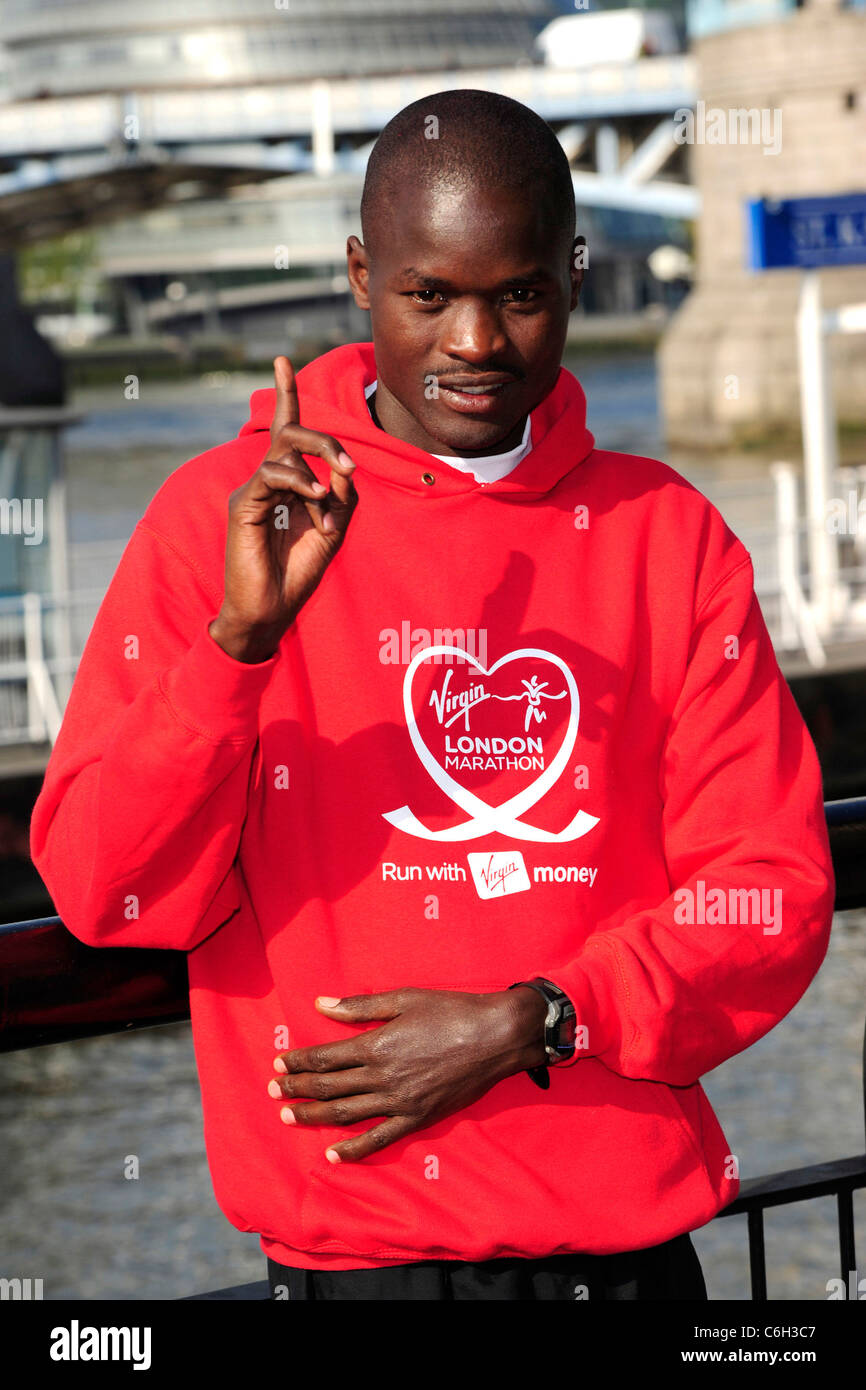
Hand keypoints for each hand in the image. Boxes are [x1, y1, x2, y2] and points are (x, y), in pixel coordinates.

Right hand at [209, 354, 357, 661]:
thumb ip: (341, 493)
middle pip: (290, 433)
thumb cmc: (299, 571)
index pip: (286, 430)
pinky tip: (316, 503)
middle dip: (323, 439)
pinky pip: (273, 476)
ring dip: (318, 473)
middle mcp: (266, 480)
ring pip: (285, 453)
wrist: (272, 610)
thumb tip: (343, 465)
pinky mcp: (244, 504)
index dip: (286, 394)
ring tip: (330, 506)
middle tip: (348, 465)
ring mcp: (253, 491)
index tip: (281, 361)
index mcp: (287, 483)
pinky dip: (301, 485)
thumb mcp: (334, 528)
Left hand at [267, 986, 548, 1161]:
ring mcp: (399, 1102)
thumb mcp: (403, 998)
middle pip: (329, 1088)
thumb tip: (321, 1004)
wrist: (495, 1037)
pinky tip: (332, 1154)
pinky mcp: (417, 1119)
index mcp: (376, 1046)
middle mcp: (382, 1078)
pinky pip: (379, 1139)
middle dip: (297, 1089)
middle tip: (272, 1091)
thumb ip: (359, 1007)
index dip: (299, 1063)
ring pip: (346, 1114)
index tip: (278, 1064)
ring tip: (288, 1117)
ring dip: (313, 1116)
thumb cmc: (450, 1010)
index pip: (325, 1058)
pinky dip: (354, 1150)